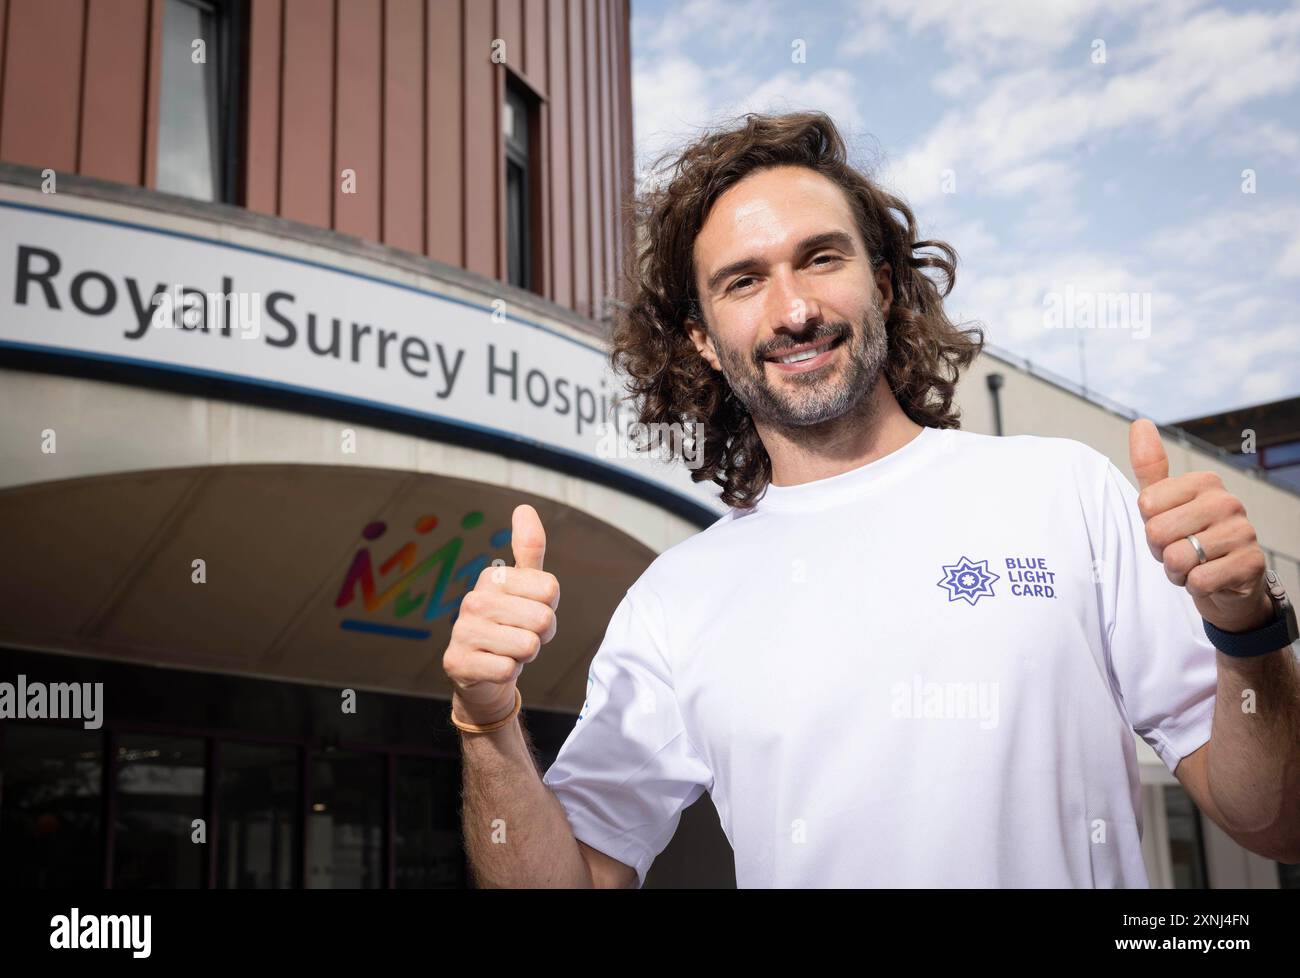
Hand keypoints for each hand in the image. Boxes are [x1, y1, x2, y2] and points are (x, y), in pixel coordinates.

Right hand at [442, 504, 560, 725]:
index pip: (551, 589)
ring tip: (508, 650)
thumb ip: (529, 548)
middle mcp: (474, 600)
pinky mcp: (458, 662)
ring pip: (528, 646)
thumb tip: (524, 507)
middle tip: (521, 635)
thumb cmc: (510, 624)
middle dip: (540, 635)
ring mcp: (462, 631)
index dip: (549, 608)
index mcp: (492, 577)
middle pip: (543, 619)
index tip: (530, 612)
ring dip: (525, 655)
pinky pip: (508, 670)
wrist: (482, 673)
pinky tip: (493, 666)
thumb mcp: (524, 586)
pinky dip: (508, 673)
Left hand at [1129, 418, 1273, 633]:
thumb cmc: (1188, 537)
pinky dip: (1195, 587)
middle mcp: (1228, 502)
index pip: (1146, 505)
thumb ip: (1150, 466)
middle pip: (1157, 532)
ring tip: (1194, 565)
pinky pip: (1198, 581)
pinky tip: (1209, 579)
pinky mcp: (1250, 564)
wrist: (1225, 582)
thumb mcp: (1162, 502)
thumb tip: (1140, 423)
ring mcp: (1243, 532)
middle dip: (1159, 551)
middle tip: (1179, 550)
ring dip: (1176, 571)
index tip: (1168, 529)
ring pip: (1176, 558)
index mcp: (1205, 482)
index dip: (1149, 525)